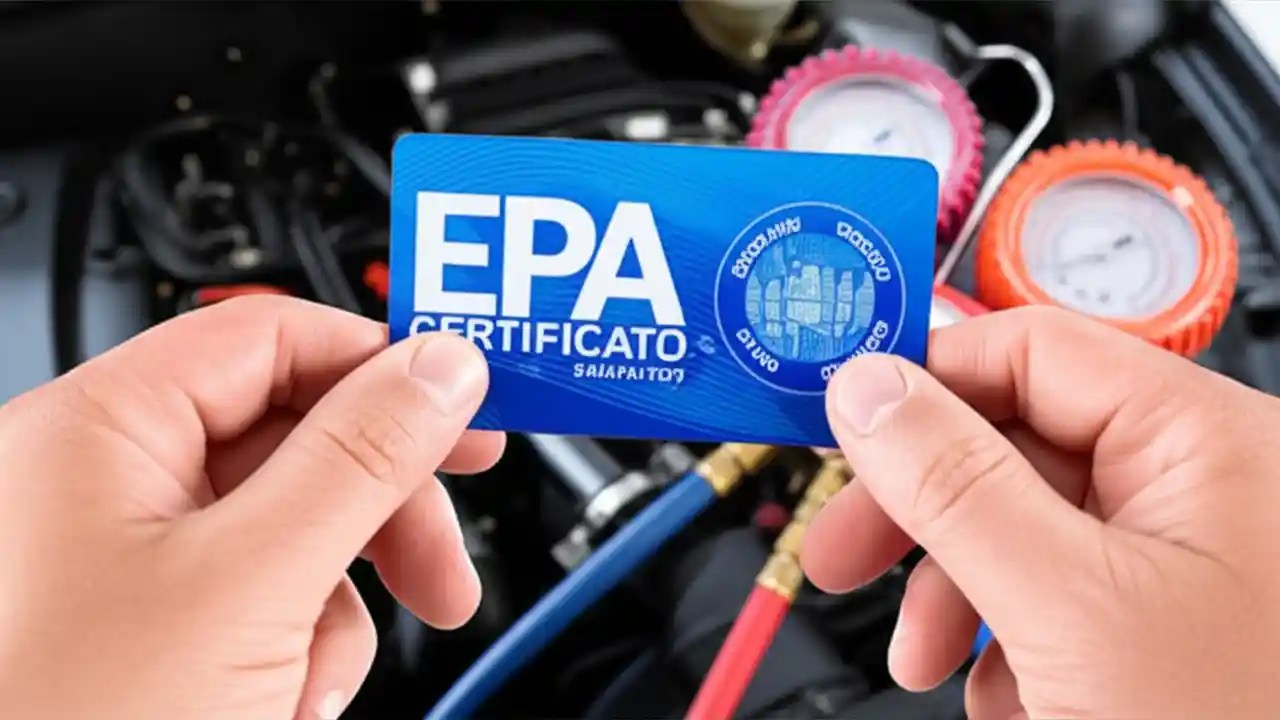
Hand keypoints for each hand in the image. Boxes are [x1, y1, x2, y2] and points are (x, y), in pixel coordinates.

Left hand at [0, 297, 503, 719]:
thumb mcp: (252, 584)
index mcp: (98, 431)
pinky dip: (292, 649)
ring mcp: (120, 563)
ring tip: (315, 678)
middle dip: (377, 512)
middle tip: (441, 562)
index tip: (470, 404)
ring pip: (287, 531)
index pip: (273, 339)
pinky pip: (257, 600)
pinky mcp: (145, 630)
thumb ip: (360, 458)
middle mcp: (101, 484)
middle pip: (293, 441)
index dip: (381, 364)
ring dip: (333, 605)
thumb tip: (440, 370)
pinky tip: (281, 703)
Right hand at [804, 306, 1279, 718]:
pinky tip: (1008, 698)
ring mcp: (1189, 559)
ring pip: (1025, 527)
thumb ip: (955, 483)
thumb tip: (869, 387)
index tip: (835, 422)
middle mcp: (1205, 486)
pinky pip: (1056, 592)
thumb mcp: (1065, 609)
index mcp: (1207, 442)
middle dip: (922, 511)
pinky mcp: (1167, 622)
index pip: (1030, 351)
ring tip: (925, 660)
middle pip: (1014, 444)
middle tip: (845, 554)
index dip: (922, 383)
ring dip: (956, 592)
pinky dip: (1008, 641)